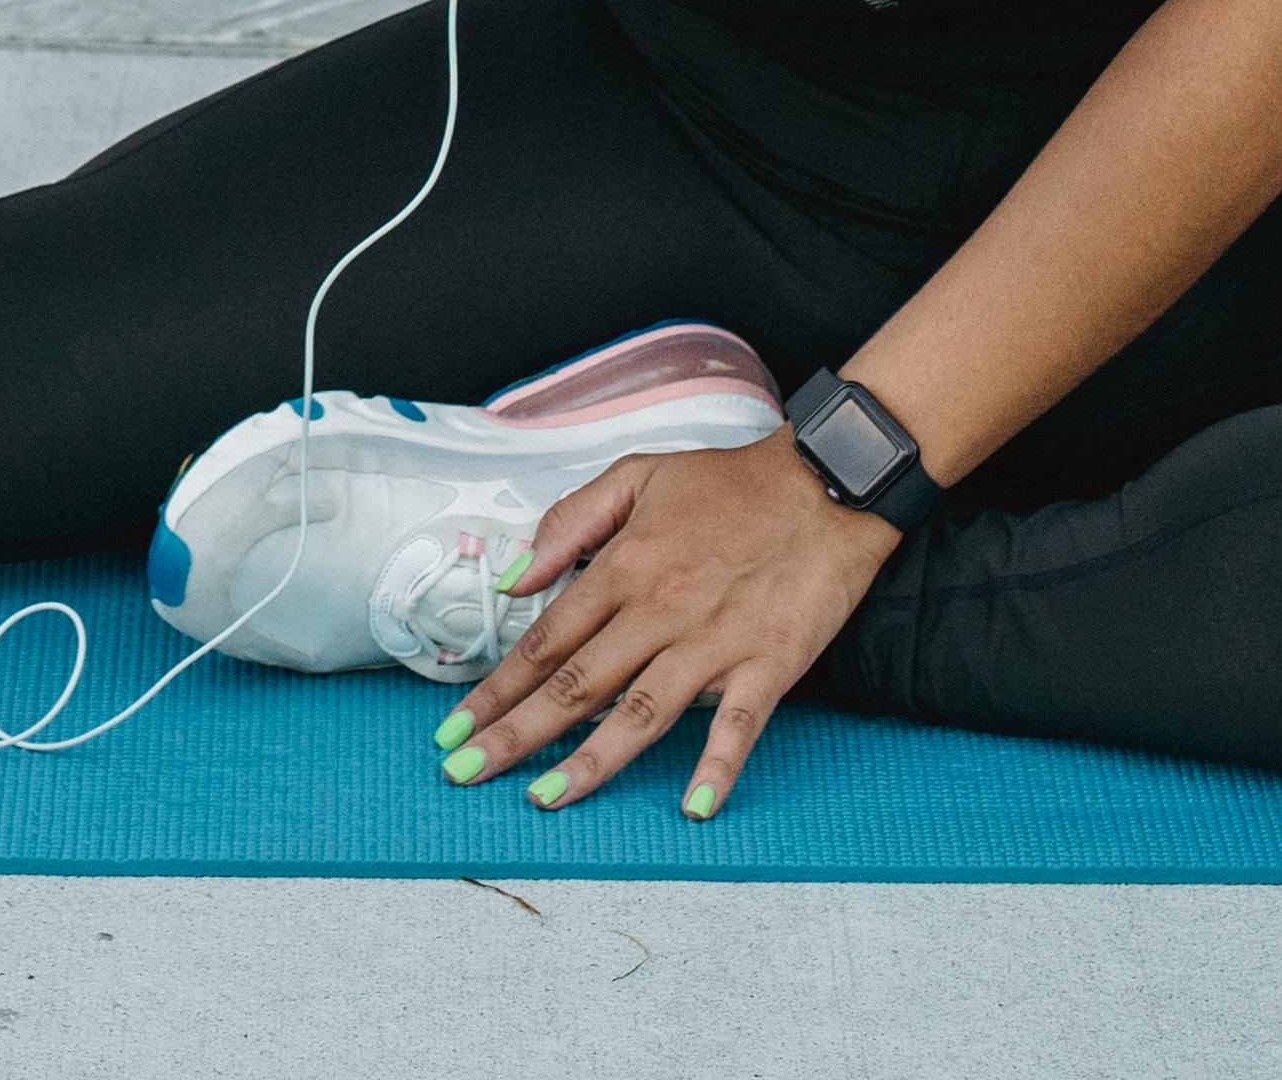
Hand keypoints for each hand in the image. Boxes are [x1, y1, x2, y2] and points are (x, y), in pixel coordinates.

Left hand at [438, 426, 904, 819]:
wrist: (827, 480)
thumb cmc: (731, 482)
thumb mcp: (639, 475)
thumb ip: (571, 522)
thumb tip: (515, 578)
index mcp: (623, 568)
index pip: (544, 642)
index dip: (496, 689)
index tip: (454, 727)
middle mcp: (659, 610)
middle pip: (574, 685)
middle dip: (515, 734)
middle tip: (466, 773)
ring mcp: (714, 642)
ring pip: (640, 712)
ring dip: (590, 761)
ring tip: (544, 799)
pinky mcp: (769, 662)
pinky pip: (738, 725)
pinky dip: (717, 766)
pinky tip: (693, 807)